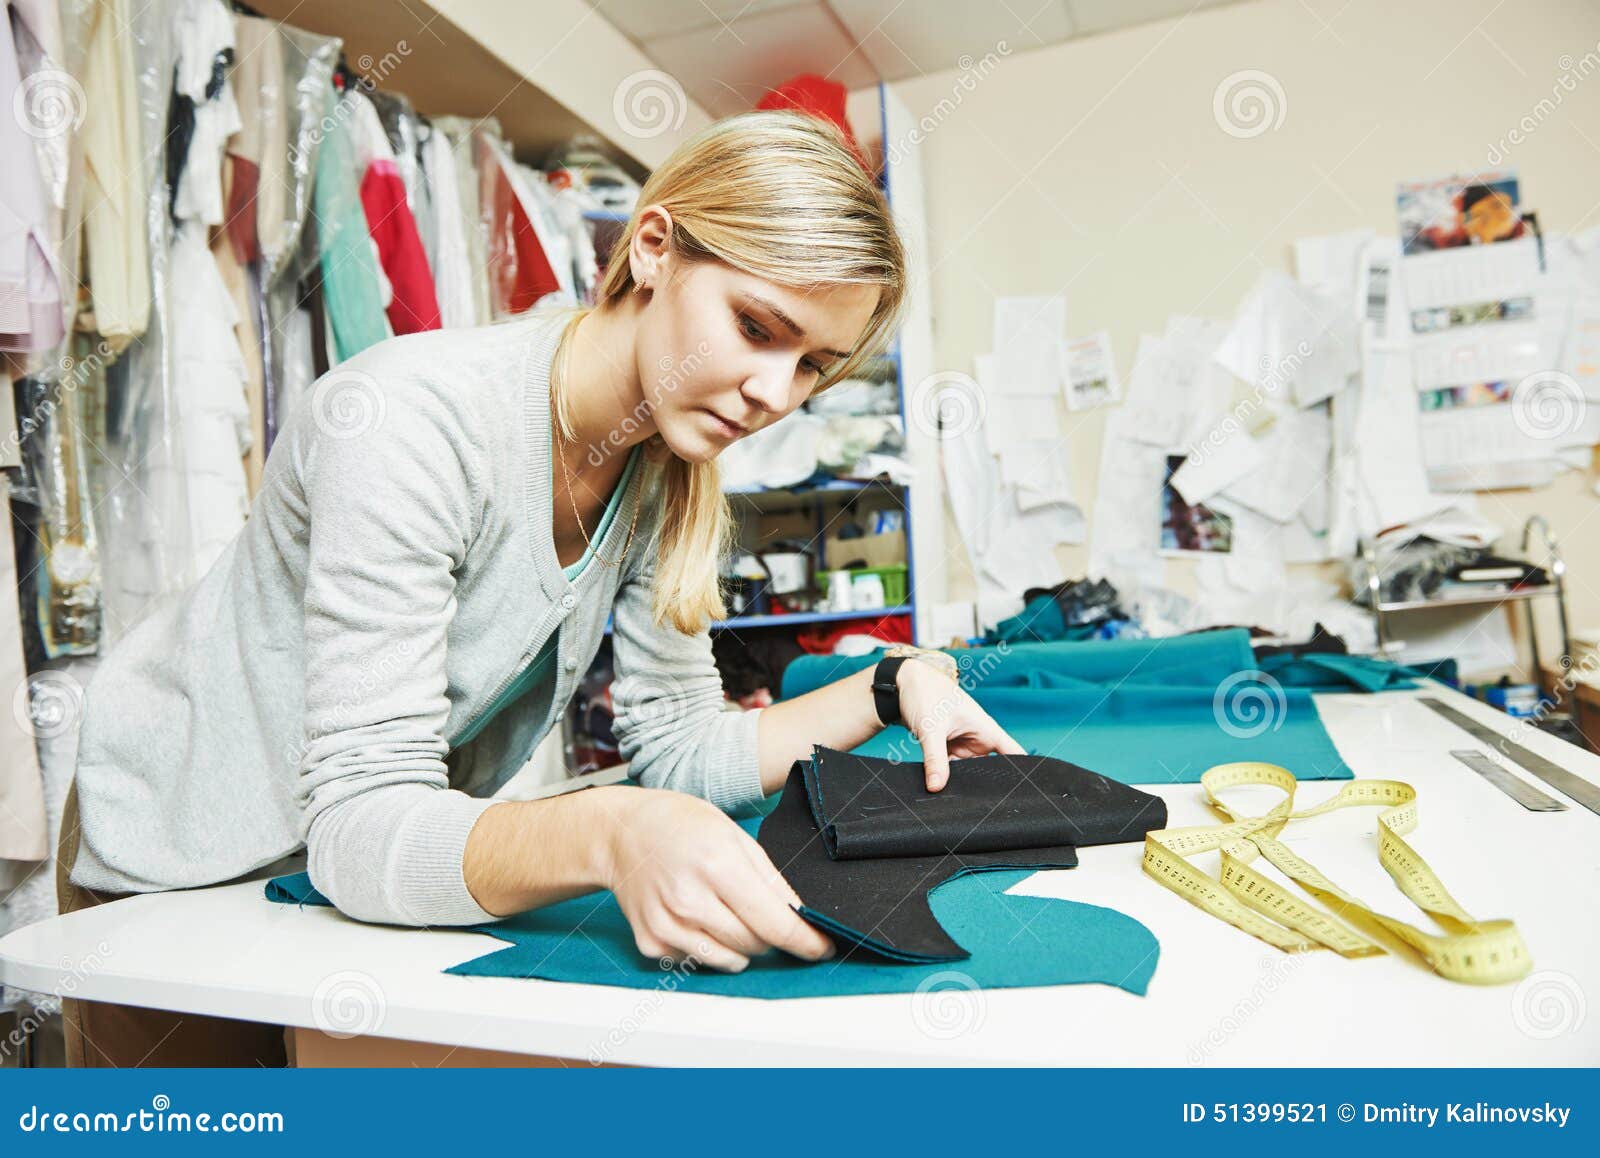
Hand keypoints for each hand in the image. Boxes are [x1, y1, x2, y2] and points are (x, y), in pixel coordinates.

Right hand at [602, 789, 834, 972]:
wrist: (621, 833)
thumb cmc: (678, 825)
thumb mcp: (734, 835)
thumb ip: (770, 879)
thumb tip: (799, 916)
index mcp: (718, 865)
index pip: (775, 923)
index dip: (806, 941)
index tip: (821, 947)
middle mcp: (690, 899)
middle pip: (756, 945)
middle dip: (768, 933)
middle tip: (756, 907)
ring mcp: (667, 924)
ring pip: (730, 961)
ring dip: (741, 945)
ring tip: (724, 910)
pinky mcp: (651, 942)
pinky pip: (699, 961)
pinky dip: (708, 947)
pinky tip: (694, 915)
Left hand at [896, 658, 1025, 791]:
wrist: (904, 684)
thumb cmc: (925, 693)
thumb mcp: (931, 729)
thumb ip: (935, 759)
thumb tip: (936, 787)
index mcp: (985, 729)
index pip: (1014, 753)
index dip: (1023, 771)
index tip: (1023, 790)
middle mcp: (977, 738)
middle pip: (989, 768)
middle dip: (982, 783)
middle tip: (972, 800)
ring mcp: (963, 745)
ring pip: (966, 771)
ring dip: (959, 780)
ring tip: (950, 793)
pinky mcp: (948, 748)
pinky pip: (950, 767)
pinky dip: (945, 774)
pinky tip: (938, 783)